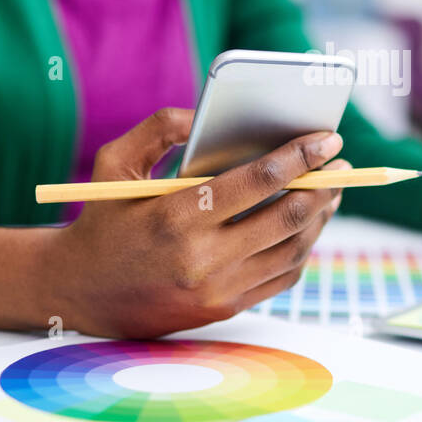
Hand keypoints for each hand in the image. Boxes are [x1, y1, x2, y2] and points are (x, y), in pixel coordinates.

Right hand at [41, 108, 346, 336]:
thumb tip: (203, 112)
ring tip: (332, 190)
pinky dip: (303, 248)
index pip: (258, 180)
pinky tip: (308, 225)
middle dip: (324, 185)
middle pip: (287, 217)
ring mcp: (217, 289)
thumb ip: (159, 128)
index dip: (301, 156)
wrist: (79, 293)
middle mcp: (202, 258)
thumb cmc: (101, 218)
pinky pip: (282, 277)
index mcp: (177, 217)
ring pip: (292, 249)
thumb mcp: (115, 163)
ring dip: (320, 217)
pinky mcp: (225, 309)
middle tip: (341, 163)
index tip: (328, 137)